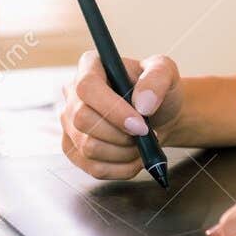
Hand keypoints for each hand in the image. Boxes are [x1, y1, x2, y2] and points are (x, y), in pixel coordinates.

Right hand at [60, 49, 183, 178]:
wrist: (158, 116)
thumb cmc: (157, 90)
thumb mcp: (166, 72)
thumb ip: (157, 78)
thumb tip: (142, 104)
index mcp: (91, 66)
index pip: (87, 88)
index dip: (113, 110)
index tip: (140, 125)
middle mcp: (73, 94)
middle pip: (82, 120)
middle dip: (120, 135)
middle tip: (146, 134)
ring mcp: (69, 124)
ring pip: (88, 148)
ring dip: (124, 153)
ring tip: (143, 144)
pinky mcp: (75, 150)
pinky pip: (93, 168)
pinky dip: (122, 168)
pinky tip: (136, 158)